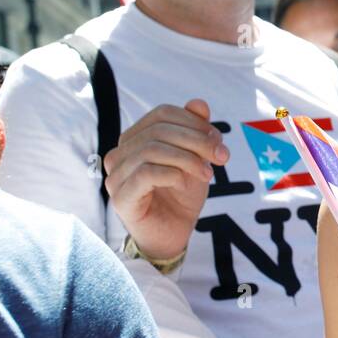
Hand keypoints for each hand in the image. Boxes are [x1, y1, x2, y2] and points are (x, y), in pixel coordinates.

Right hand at [102, 99, 227, 261]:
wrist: (174, 234)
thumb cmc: (182, 195)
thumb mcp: (196, 158)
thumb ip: (196, 130)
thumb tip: (198, 103)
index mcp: (136, 139)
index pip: (162, 114)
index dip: (193, 122)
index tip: (218, 141)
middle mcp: (120, 154)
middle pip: (158, 130)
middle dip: (196, 140)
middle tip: (221, 157)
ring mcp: (115, 176)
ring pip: (151, 150)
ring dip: (187, 158)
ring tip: (208, 173)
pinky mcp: (120, 198)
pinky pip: (144, 174)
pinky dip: (171, 173)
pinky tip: (185, 182)